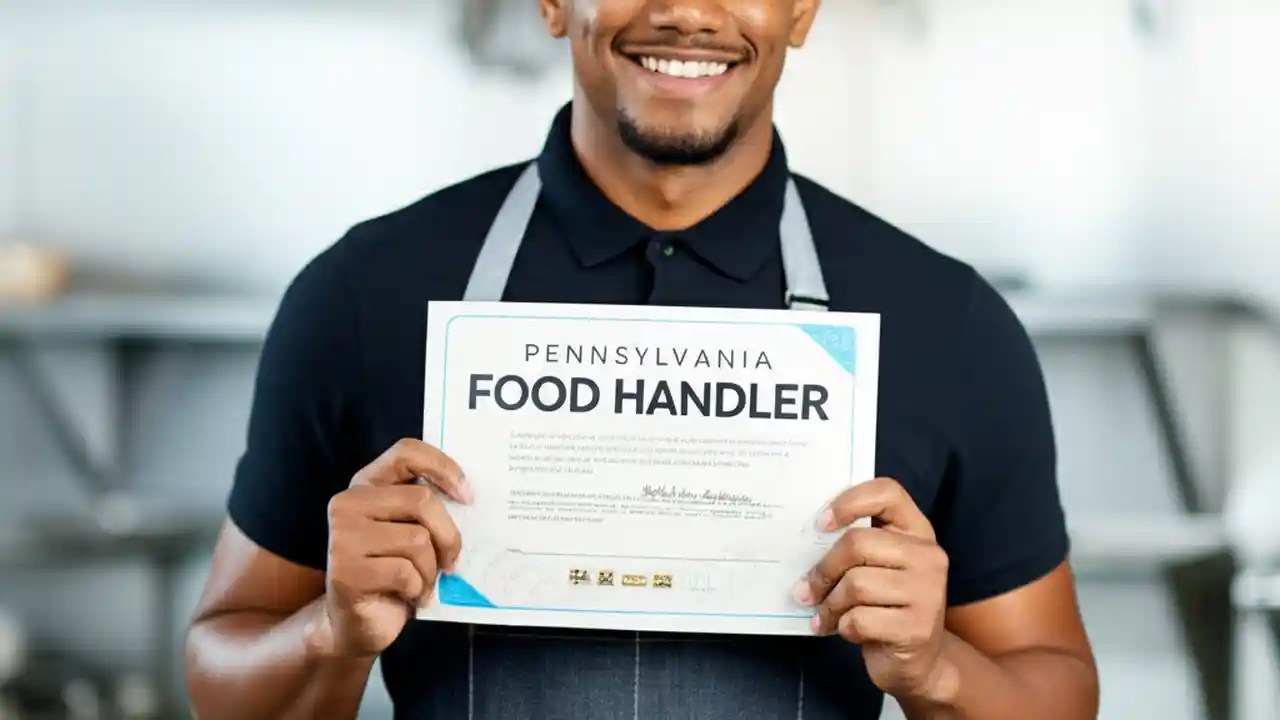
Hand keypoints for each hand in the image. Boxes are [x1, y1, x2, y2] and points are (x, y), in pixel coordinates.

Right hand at [310, 439, 472, 657]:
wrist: (356, 624)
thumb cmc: (392, 572)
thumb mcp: (410, 531)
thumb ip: (427, 510)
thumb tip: (470, 500)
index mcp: (366, 485)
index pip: (406, 452)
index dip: (443, 467)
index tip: (467, 496)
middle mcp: (348, 503)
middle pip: (422, 501)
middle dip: (448, 536)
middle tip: (451, 561)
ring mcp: (342, 537)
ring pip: (417, 540)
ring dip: (431, 570)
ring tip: (421, 582)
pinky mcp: (345, 572)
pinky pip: (406, 573)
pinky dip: (418, 589)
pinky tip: (409, 596)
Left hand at [793, 477, 950, 700]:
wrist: (919, 662)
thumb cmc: (887, 606)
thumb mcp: (878, 568)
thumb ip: (855, 548)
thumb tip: (802, 540)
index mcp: (917, 531)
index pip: (887, 493)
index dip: (848, 502)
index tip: (819, 524)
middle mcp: (928, 556)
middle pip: (858, 544)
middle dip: (823, 570)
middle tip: (805, 590)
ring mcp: (927, 593)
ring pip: (855, 585)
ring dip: (830, 604)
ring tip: (824, 615)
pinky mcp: (916, 629)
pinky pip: (860, 620)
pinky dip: (842, 627)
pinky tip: (843, 630)